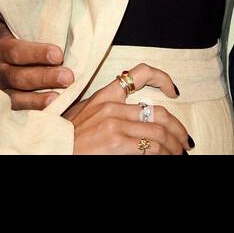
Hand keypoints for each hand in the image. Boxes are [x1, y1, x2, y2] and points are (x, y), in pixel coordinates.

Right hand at [0, 1, 72, 109]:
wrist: (20, 59)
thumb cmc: (28, 37)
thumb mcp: (21, 22)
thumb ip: (15, 10)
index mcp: (2, 45)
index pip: (15, 50)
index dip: (36, 53)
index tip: (58, 54)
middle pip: (18, 76)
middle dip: (44, 76)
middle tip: (68, 76)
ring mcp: (1, 89)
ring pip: (17, 96)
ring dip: (40, 97)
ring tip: (60, 96)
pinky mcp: (7, 104)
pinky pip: (19, 110)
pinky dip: (34, 109)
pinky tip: (51, 108)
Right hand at [63, 63, 191, 154]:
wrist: (49, 150)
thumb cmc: (62, 139)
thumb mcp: (82, 115)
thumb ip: (105, 111)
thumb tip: (133, 118)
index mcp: (104, 96)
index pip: (139, 74)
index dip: (163, 79)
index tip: (175, 91)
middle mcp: (112, 107)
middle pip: (159, 112)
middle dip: (177, 129)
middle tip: (184, 140)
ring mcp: (114, 125)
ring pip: (159, 132)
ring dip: (174, 146)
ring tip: (179, 154)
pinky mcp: (116, 144)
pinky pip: (151, 148)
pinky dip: (164, 154)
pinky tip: (166, 158)